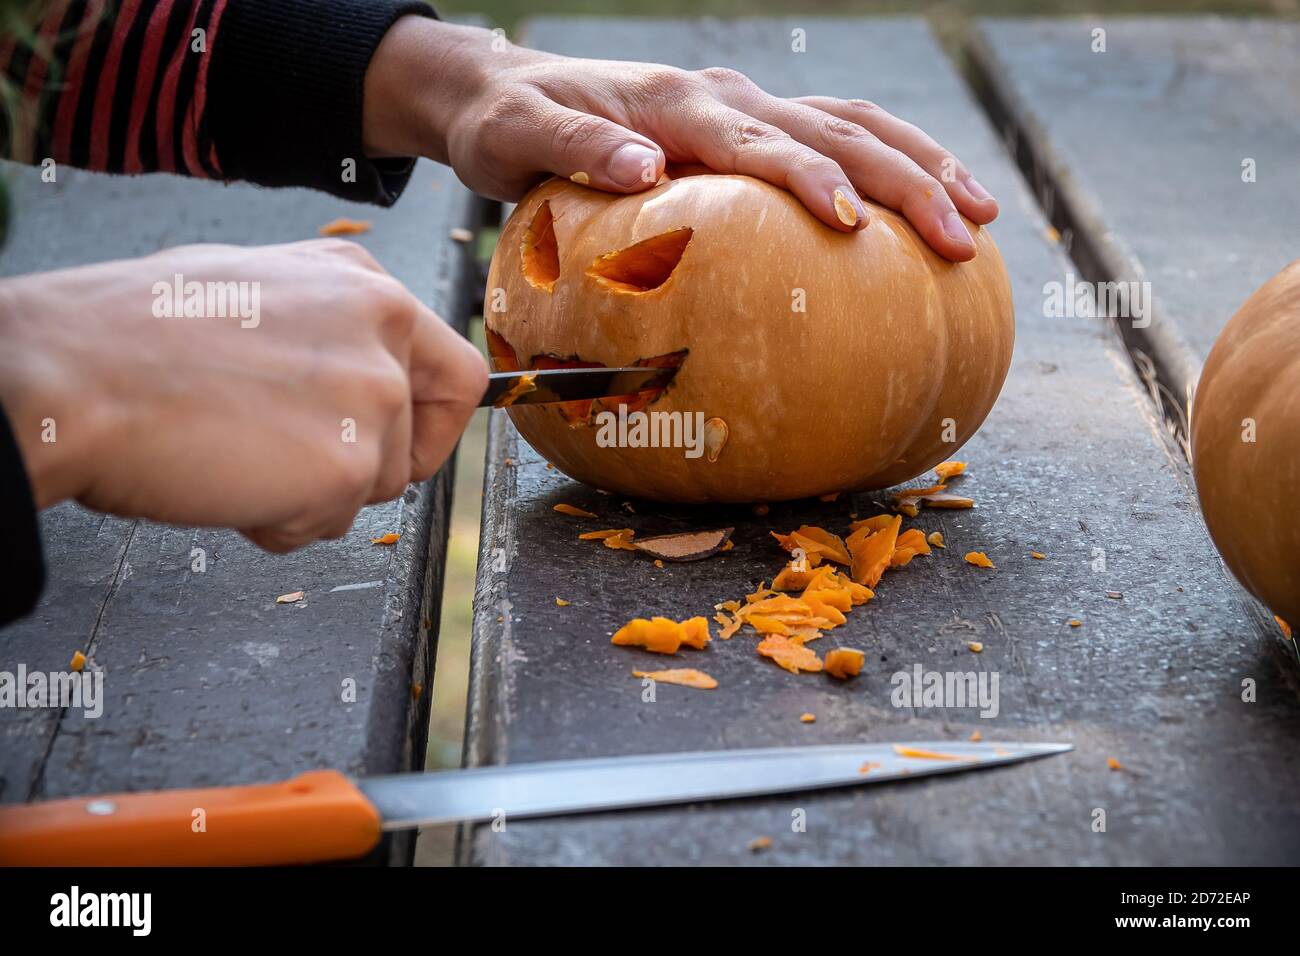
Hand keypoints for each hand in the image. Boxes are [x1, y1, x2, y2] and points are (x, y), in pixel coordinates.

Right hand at [0, 241, 486, 551]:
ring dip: (310, 496)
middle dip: (366, 469)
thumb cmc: (134, 335)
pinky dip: (279, 523)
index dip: (432, 425)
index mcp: (365, 283)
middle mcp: (383, 330)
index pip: (456, 372)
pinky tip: (227, 481)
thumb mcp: (254, 291)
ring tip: (236, 457)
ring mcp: (372, 395)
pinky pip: (330, 523)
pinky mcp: (347, 463)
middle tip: (297, 464)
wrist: (72, 373)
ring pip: (373, 487)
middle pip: (420, 439)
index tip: (402, 449)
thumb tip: (360, 373)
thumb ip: (329, 330)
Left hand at [364, 19, 996, 260]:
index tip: (852, 222)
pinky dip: (893, 162)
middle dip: (906, 182)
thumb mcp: (516, 136)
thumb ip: (574, 147)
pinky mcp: (750, 123)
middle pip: (836, 131)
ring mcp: (745, 104)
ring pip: (856, 124)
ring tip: (982, 214)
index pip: (761, 141)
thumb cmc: (510, 125)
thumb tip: (643, 166)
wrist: (509, 90)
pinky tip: (929, 199)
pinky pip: (836, 134)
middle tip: (962, 237)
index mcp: (679, 103)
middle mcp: (726, 96)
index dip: (810, 178)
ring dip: (923, 166)